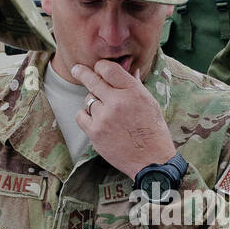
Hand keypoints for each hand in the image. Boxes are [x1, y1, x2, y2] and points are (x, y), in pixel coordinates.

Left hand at [71, 60, 176, 177]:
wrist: (152, 161)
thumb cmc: (153, 131)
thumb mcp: (150, 103)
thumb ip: (135, 85)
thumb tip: (130, 69)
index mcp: (134, 92)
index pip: (109, 69)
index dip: (101, 67)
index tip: (97, 68)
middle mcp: (118, 102)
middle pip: (92, 80)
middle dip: (82, 72)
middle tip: (76, 69)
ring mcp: (104, 117)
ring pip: (88, 100)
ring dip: (94, 103)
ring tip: (107, 114)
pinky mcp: (95, 133)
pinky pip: (80, 116)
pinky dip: (85, 116)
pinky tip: (96, 120)